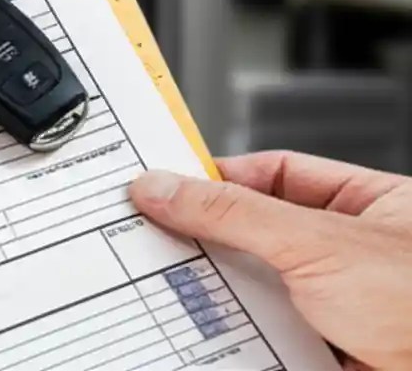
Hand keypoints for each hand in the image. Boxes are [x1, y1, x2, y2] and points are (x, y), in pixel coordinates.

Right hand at [130, 152, 411, 369]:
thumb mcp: (318, 244)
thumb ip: (235, 213)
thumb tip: (166, 187)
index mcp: (373, 204)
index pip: (278, 174)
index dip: (219, 177)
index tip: (164, 183)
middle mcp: (358, 253)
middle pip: (260, 233)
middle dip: (209, 239)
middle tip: (154, 236)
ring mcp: (343, 307)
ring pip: (259, 289)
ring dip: (221, 294)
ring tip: (179, 289)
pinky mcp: (327, 354)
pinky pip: (266, 338)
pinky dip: (236, 338)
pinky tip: (212, 335)